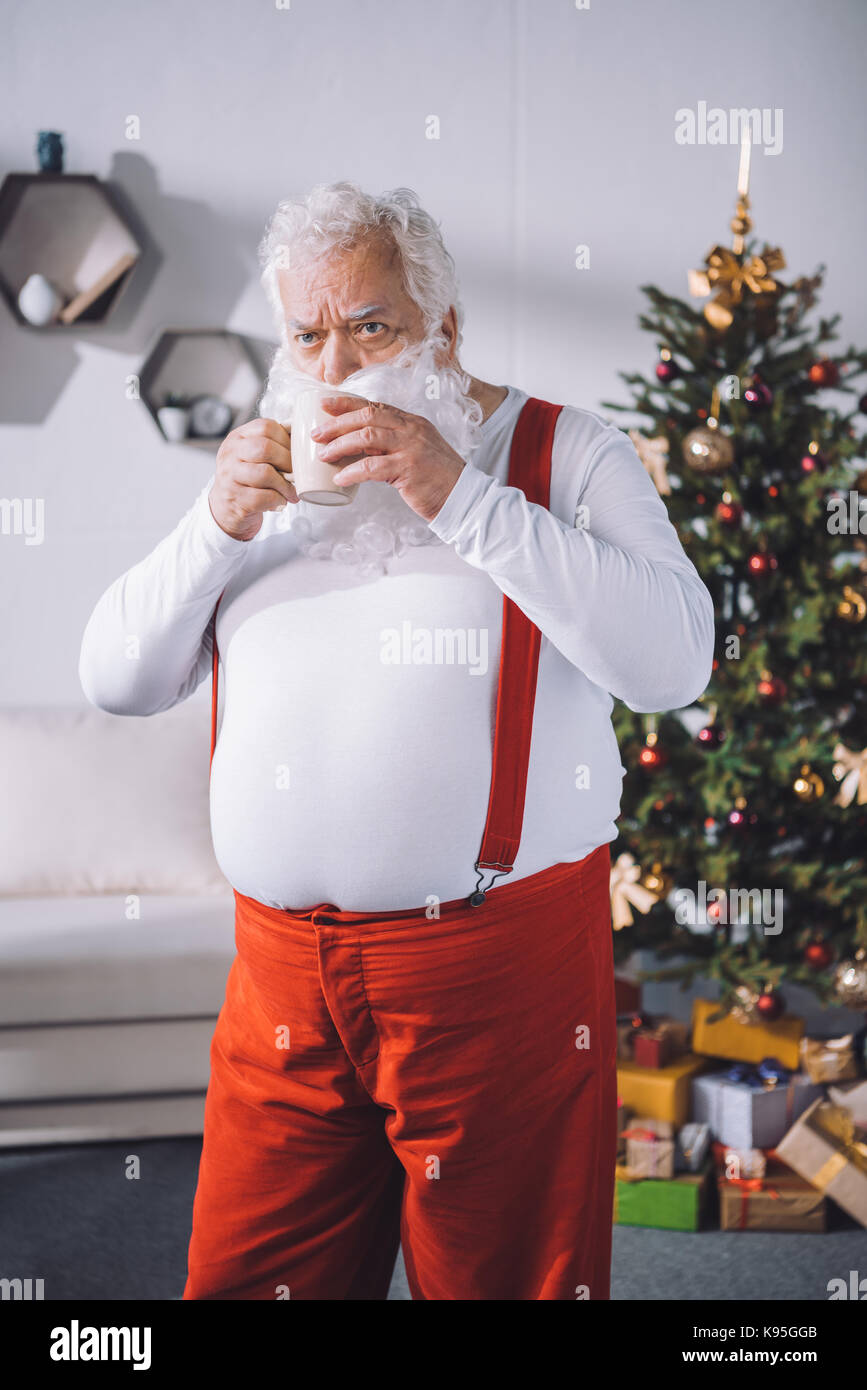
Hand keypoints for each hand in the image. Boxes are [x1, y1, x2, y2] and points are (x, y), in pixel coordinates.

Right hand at [209, 419, 297, 541]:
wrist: (225, 508)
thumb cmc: (247, 480)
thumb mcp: (253, 456)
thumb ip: (273, 445)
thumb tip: (303, 438)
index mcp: (238, 437)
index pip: (265, 426)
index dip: (286, 440)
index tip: (295, 454)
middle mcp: (230, 453)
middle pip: (265, 448)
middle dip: (287, 462)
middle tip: (296, 474)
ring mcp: (229, 476)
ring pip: (265, 473)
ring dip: (285, 484)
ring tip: (291, 491)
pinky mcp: (234, 498)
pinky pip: (263, 497)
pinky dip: (278, 499)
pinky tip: (281, 501)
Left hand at [311, 396, 464, 521]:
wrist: (462, 497)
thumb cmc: (435, 478)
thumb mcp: (415, 452)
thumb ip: (391, 445)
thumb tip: (357, 448)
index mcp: (412, 422)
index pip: (375, 405)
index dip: (346, 403)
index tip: (323, 403)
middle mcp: (411, 429)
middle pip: (367, 415)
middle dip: (337, 423)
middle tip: (316, 434)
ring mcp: (411, 448)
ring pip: (367, 436)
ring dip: (340, 444)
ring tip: (323, 454)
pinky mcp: (409, 469)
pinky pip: (373, 467)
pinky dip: (352, 472)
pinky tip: (340, 478)